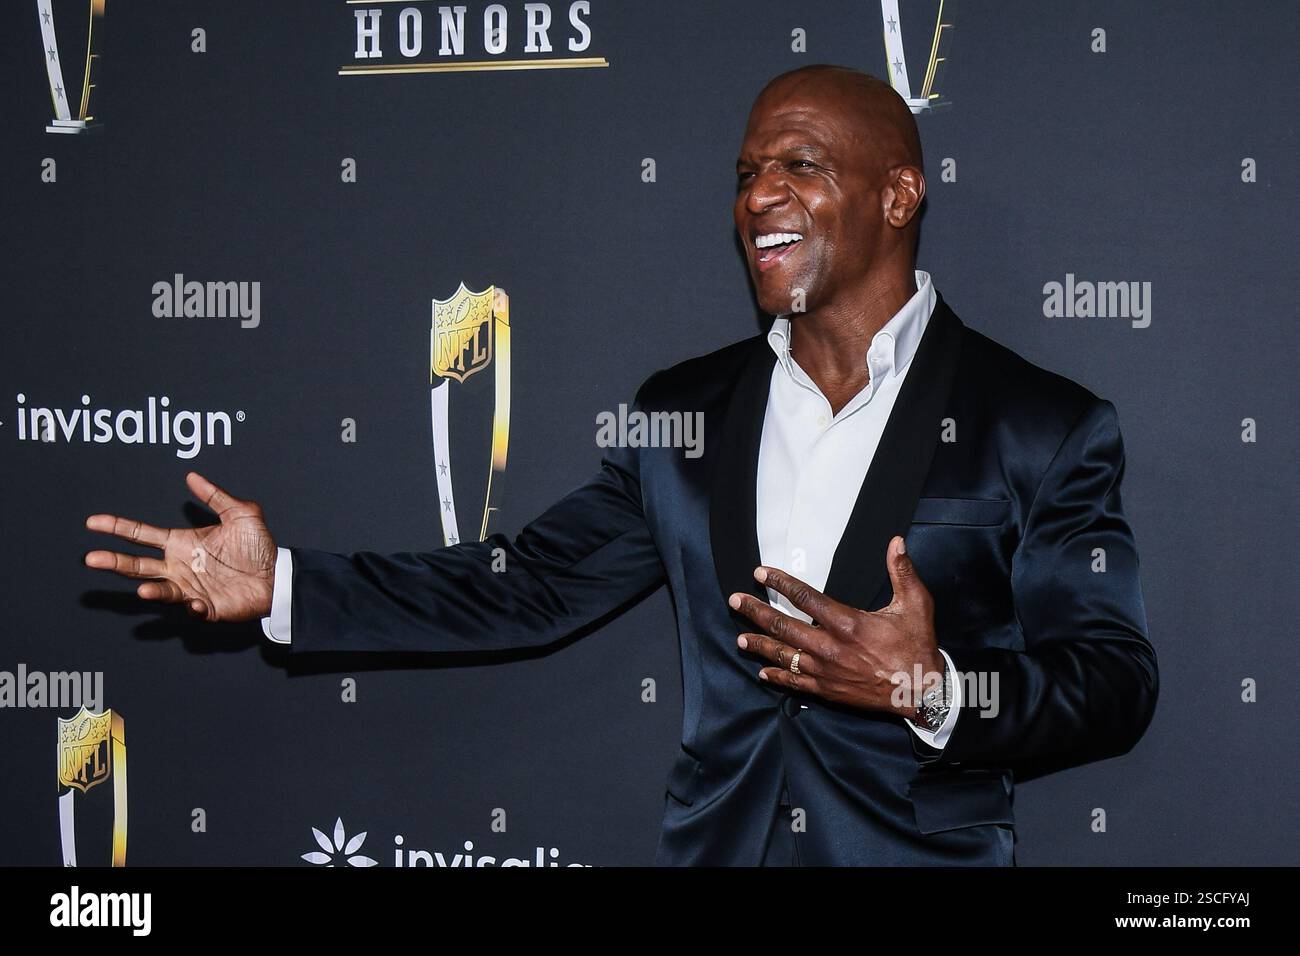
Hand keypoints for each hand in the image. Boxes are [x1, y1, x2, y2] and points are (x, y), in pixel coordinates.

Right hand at [84, 471, 276, 622]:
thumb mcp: (241, 513)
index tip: (93, 522)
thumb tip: (192, 476)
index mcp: (182, 543)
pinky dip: (189, 607)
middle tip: (91, 558)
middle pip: (138, 564)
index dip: (118, 527)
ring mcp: (190, 587)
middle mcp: (179, 566)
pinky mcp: (206, 607)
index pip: (142, 534)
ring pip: (160, 590)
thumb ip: (216, 496)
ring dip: (150, 591)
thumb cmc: (258, 546)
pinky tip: (193, 602)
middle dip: (114, 561)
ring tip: (143, 589)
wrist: (277, 574)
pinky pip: (192, 609)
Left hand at [729, 536, 943, 717]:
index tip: (761, 573)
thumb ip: (901, 571)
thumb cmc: (916, 646)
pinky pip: (796, 683)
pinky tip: (764, 672)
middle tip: (735, 601)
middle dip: (756, 612)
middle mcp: (830, 647)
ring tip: (740, 638)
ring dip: (760, 645)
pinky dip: (778, 677)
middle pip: (784, 626)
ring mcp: (826, 671)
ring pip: (784, 655)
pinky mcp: (827, 690)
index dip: (780, 583)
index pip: (804, 597)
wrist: (921, 692)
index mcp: (847, 623)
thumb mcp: (916, 604)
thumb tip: (895, 542)